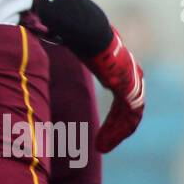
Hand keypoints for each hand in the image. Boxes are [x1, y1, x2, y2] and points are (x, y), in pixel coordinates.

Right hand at [87, 28, 145, 153]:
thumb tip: (49, 41)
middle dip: (115, 130)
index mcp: (123, 70)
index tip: (103, 131)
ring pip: (129, 119)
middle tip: (102, 145)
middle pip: (127, 112)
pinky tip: (103, 144)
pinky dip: (116, 133)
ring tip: (101, 149)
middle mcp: (133, 79)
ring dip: (115, 135)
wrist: (92, 34)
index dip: (114, 119)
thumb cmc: (82, 37)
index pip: (123, 101)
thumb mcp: (80, 48)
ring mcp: (134, 86)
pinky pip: (129, 119)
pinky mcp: (131, 92)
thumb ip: (75, 52)